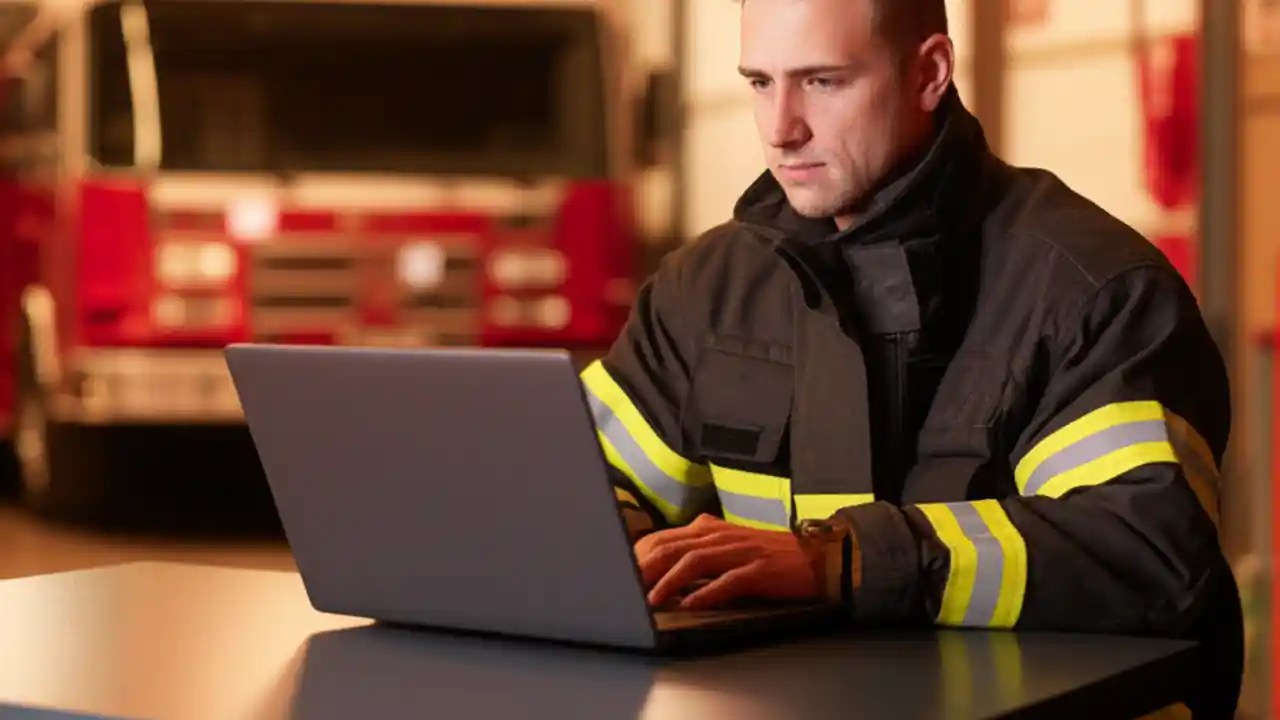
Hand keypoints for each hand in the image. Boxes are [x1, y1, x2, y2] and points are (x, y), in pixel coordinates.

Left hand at [635, 514, 820, 610]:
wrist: (816, 558)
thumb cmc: (769, 555)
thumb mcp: (728, 546)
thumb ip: (698, 552)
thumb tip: (662, 568)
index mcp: (710, 529)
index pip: (664, 538)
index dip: (640, 557)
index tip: (622, 575)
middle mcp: (721, 536)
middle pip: (673, 548)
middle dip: (646, 570)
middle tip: (626, 589)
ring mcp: (740, 551)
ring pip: (695, 561)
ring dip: (670, 582)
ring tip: (652, 601)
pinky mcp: (759, 570)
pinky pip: (728, 581)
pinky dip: (707, 594)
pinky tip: (691, 605)